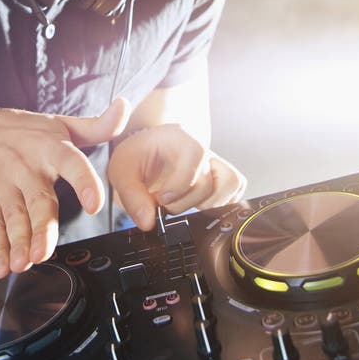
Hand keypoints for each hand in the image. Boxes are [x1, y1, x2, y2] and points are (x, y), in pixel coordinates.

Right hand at [0, 97, 129, 276]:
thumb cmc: (26, 133)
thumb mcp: (62, 125)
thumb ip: (98, 125)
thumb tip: (124, 106)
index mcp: (51, 148)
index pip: (71, 162)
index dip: (83, 181)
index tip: (94, 204)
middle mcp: (28, 168)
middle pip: (38, 201)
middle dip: (41, 228)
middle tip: (44, 251)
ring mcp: (5, 187)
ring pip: (14, 218)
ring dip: (18, 242)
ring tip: (24, 263)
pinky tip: (3, 266)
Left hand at [107, 124, 245, 230]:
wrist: (145, 154)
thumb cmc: (136, 157)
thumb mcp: (122, 171)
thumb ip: (132, 196)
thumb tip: (148, 223)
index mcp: (179, 136)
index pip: (195, 154)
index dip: (179, 184)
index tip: (160, 198)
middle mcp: (202, 146)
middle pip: (208, 182)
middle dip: (182, 202)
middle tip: (162, 203)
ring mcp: (214, 161)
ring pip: (230, 184)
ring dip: (204, 205)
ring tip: (181, 203)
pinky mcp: (222, 175)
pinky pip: (236, 190)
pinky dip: (219, 204)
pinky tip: (195, 204)